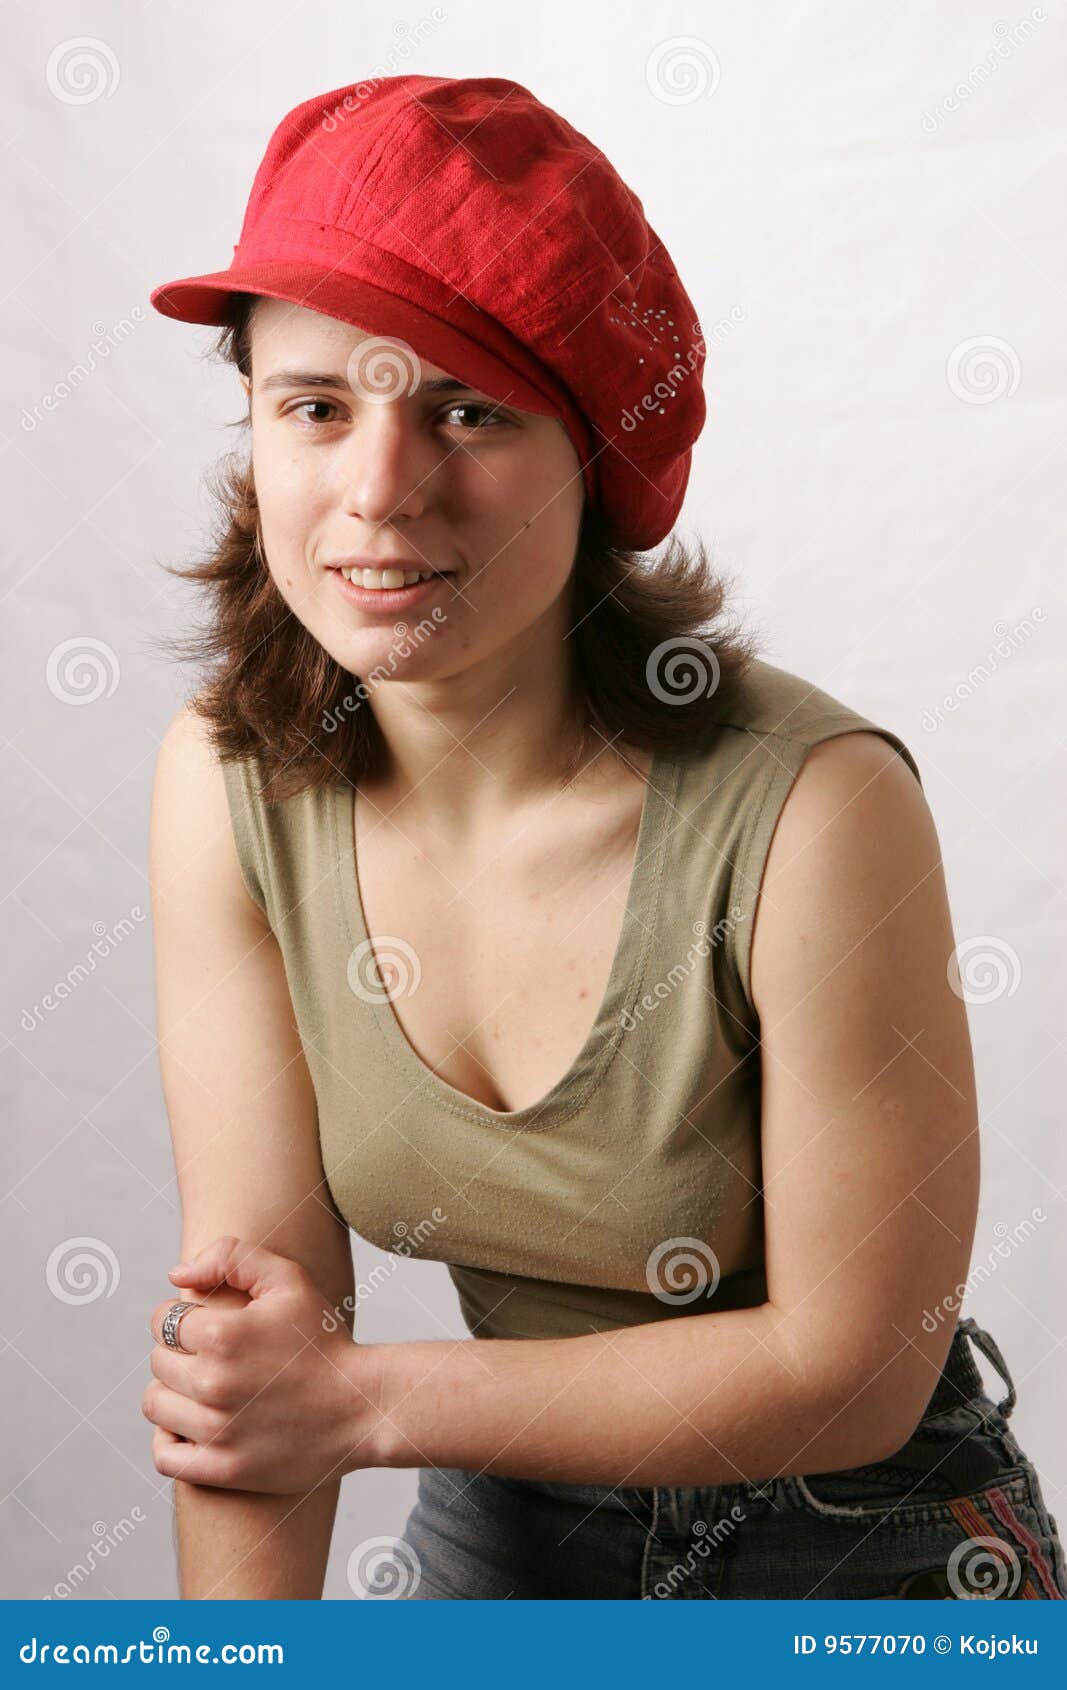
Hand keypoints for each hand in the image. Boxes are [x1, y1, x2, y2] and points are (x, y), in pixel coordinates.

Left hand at [143, 1236, 381, 1492]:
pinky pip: (164, 1456)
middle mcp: (213, 1383)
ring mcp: (217, 1431)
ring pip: (155, 1405)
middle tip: (214, 1356)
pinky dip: (170, 1440)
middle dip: (180, 1353)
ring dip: (174, 1393)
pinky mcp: (222, 1469)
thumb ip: (230, 1256)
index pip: (164, 1320)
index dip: (184, 1317)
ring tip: (205, 1389)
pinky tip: (193, 1426)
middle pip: (158, 1361)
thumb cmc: (323, 1341)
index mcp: (222, 1334)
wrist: (362, 1407)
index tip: (207, 1325)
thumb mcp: (289, 1279)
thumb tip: (176, 1275)